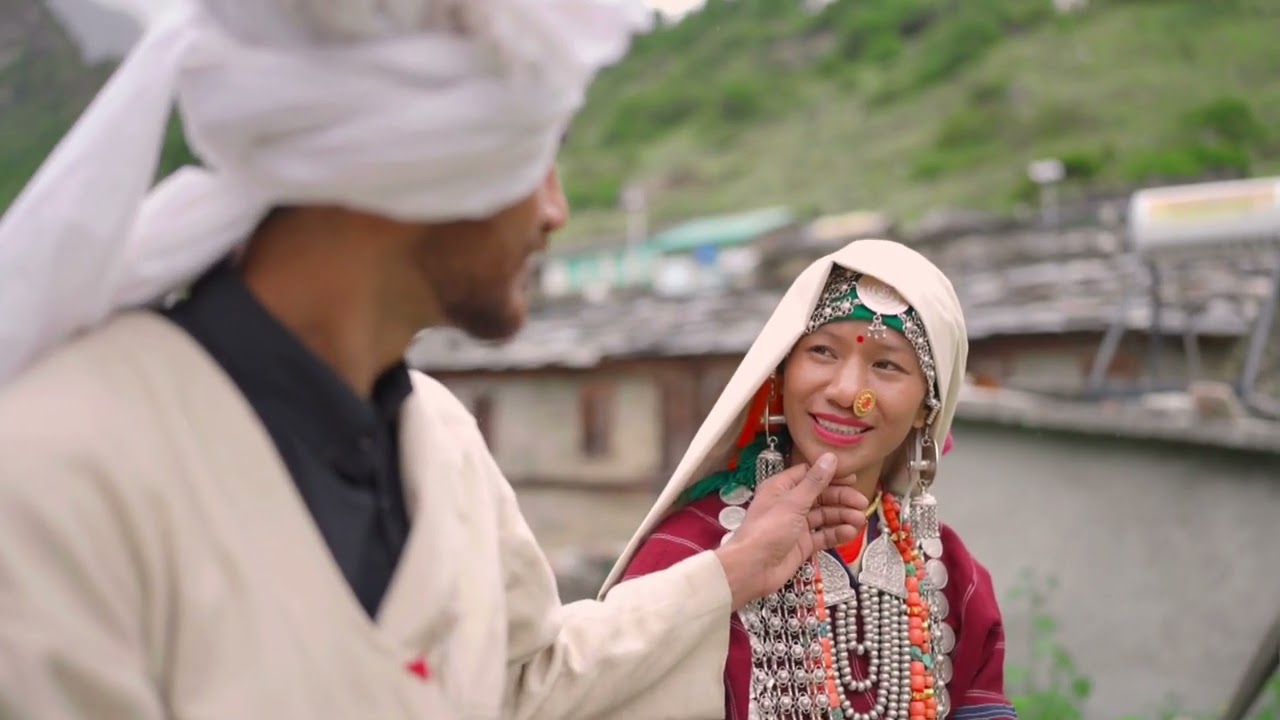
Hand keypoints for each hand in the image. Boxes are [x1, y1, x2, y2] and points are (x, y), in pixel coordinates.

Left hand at [713, 453, 868, 609]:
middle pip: (820, 496)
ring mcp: (796, 525)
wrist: (753, 568)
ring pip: (824, 516)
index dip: (830, 475)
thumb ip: (814, 482)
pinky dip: (837, 534)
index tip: (851, 477)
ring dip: (842, 517)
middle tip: (861, 502)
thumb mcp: (793, 502)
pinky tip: (850, 533)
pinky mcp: (802, 544)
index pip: (809, 475)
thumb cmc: (767, 530)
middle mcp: (789, 504)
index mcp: (781, 488)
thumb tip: (829, 458)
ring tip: (859, 519)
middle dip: (841, 499)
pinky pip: (823, 536)